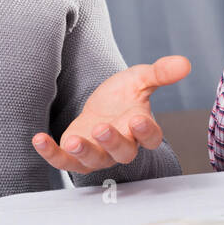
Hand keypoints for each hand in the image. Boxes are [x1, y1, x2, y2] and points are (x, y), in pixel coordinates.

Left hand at [32, 55, 190, 172]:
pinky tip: (39, 139)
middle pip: (122, 152)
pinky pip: (63, 161)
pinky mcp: (75, 156)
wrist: (100, 105)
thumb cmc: (123, 96)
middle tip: (102, 128)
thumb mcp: (140, 78)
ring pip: (93, 160)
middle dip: (112, 142)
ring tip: (73, 140)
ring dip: (83, 152)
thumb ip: (160, 73)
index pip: (150, 137)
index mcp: (141, 129)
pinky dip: (51, 153)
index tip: (138, 118)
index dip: (146, 131)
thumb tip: (185, 63)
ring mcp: (98, 154)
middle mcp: (122, 146)